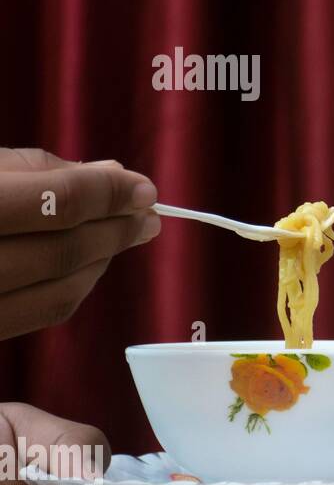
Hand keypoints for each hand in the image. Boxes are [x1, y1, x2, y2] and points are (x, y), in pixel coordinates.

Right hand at [0, 148, 160, 339]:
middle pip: (64, 252)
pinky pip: (35, 315)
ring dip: (102, 261)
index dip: (110, 194)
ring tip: (126, 232)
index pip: (59, 204)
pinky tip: (88, 261)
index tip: (144, 187)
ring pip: (58, 293)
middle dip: (116, 230)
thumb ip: (38, 170)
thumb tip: (113, 175)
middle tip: (148, 213)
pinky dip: (73, 287)